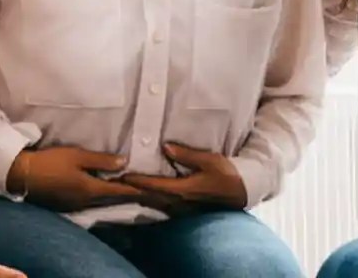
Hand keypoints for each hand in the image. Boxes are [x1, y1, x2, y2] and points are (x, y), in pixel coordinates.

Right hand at [6, 146, 143, 211]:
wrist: (22, 175)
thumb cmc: (51, 162)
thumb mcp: (77, 156)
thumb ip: (101, 161)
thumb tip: (125, 163)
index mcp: (91, 189)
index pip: (120, 191)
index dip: (136, 189)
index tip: (152, 189)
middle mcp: (87, 202)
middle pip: (113, 199)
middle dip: (129, 195)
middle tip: (145, 192)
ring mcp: (76, 206)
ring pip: (102, 202)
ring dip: (115, 197)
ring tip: (128, 191)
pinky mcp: (67, 206)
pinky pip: (91, 203)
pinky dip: (102, 198)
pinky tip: (103, 193)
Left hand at [118, 143, 247, 212]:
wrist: (242, 193)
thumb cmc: (227, 174)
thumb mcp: (208, 160)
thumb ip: (186, 154)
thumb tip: (165, 147)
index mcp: (183, 189)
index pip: (153, 185)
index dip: (136, 181)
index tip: (121, 175)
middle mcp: (179, 202)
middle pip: (150, 196)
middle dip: (132, 189)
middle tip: (114, 180)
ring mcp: (182, 208)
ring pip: (155, 202)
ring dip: (140, 194)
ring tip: (124, 186)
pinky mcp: (185, 209)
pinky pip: (162, 205)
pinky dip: (151, 198)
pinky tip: (143, 193)